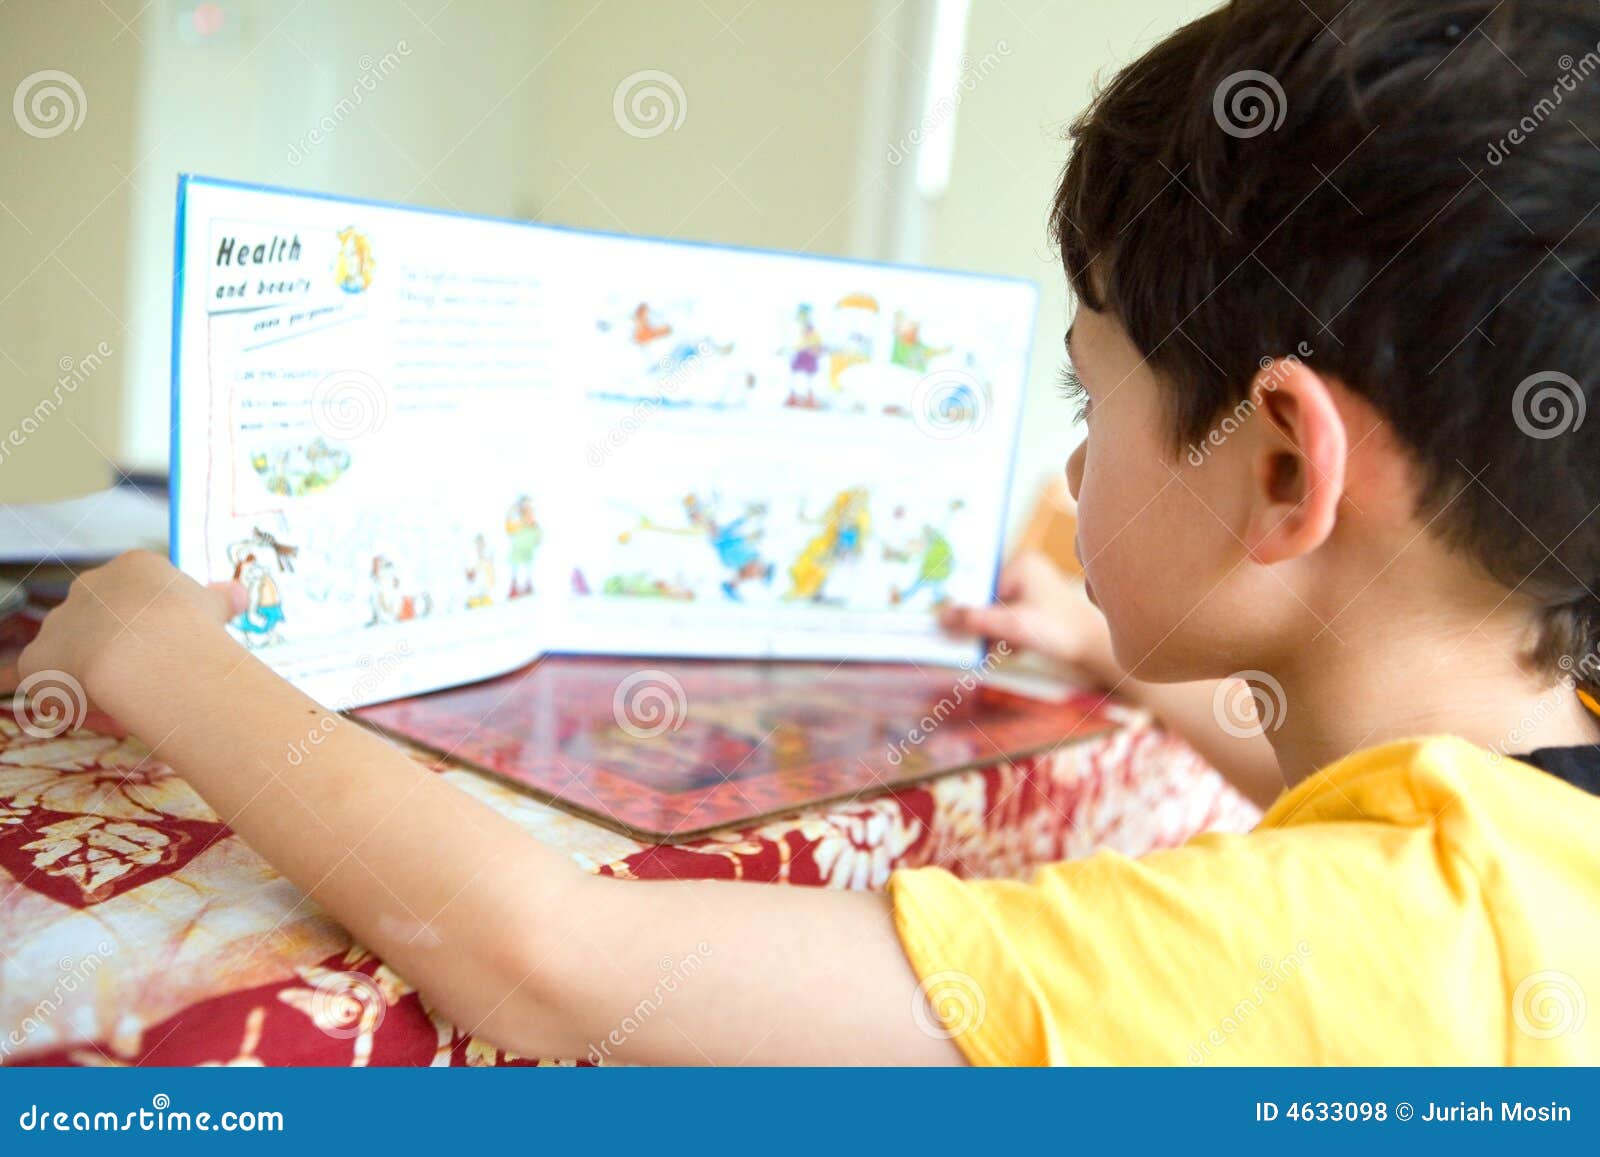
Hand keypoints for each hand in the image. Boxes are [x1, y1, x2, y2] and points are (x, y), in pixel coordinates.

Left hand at [17, 550, 245, 711]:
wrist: (147, 652)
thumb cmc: (189, 623)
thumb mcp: (214, 606)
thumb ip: (220, 599)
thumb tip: (238, 595)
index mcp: (132, 568)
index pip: (141, 598)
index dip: (158, 631)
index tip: (174, 655)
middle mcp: (88, 587)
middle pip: (106, 624)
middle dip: (126, 654)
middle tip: (154, 682)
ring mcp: (58, 623)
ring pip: (80, 657)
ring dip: (104, 681)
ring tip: (136, 706)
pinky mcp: (36, 660)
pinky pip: (58, 690)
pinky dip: (81, 707)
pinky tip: (112, 719)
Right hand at [939, 552, 1122, 686]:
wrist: (1094, 649)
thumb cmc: (1060, 631)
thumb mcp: (1014, 626)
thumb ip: (977, 620)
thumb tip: (941, 617)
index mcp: (1021, 564)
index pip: (979, 584)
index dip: (964, 605)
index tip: (945, 623)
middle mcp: (1024, 570)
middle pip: (985, 598)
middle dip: (984, 625)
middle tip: (983, 643)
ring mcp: (1029, 587)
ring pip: (994, 612)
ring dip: (996, 635)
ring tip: (1009, 647)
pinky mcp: (1033, 605)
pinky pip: (1006, 619)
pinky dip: (1006, 637)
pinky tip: (1017, 648)